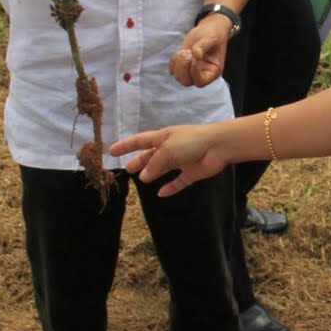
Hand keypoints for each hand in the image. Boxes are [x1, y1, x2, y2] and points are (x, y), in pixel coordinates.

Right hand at [110, 124, 226, 194]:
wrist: (218, 146)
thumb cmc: (191, 141)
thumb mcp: (168, 150)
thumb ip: (154, 163)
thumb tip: (142, 177)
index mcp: (163, 137)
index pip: (140, 140)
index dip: (125, 145)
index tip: (112, 151)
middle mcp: (171, 148)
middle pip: (151, 155)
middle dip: (139, 160)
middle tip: (128, 168)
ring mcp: (182, 160)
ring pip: (163, 168)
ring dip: (152, 173)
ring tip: (141, 179)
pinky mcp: (192, 172)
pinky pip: (179, 182)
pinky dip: (170, 187)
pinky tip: (162, 194)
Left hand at [169, 14, 230, 86]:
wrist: (208, 29)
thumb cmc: (212, 34)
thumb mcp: (210, 38)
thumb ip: (203, 46)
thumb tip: (196, 55)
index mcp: (213, 71)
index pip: (200, 82)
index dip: (194, 73)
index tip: (193, 57)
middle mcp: (202, 74)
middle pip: (187, 82)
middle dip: (183, 68)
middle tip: (187, 52)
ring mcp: (191, 71)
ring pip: (178, 77)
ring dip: (177, 64)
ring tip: (184, 50)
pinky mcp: (182, 66)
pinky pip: (172, 69)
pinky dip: (173, 60)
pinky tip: (181, 50)